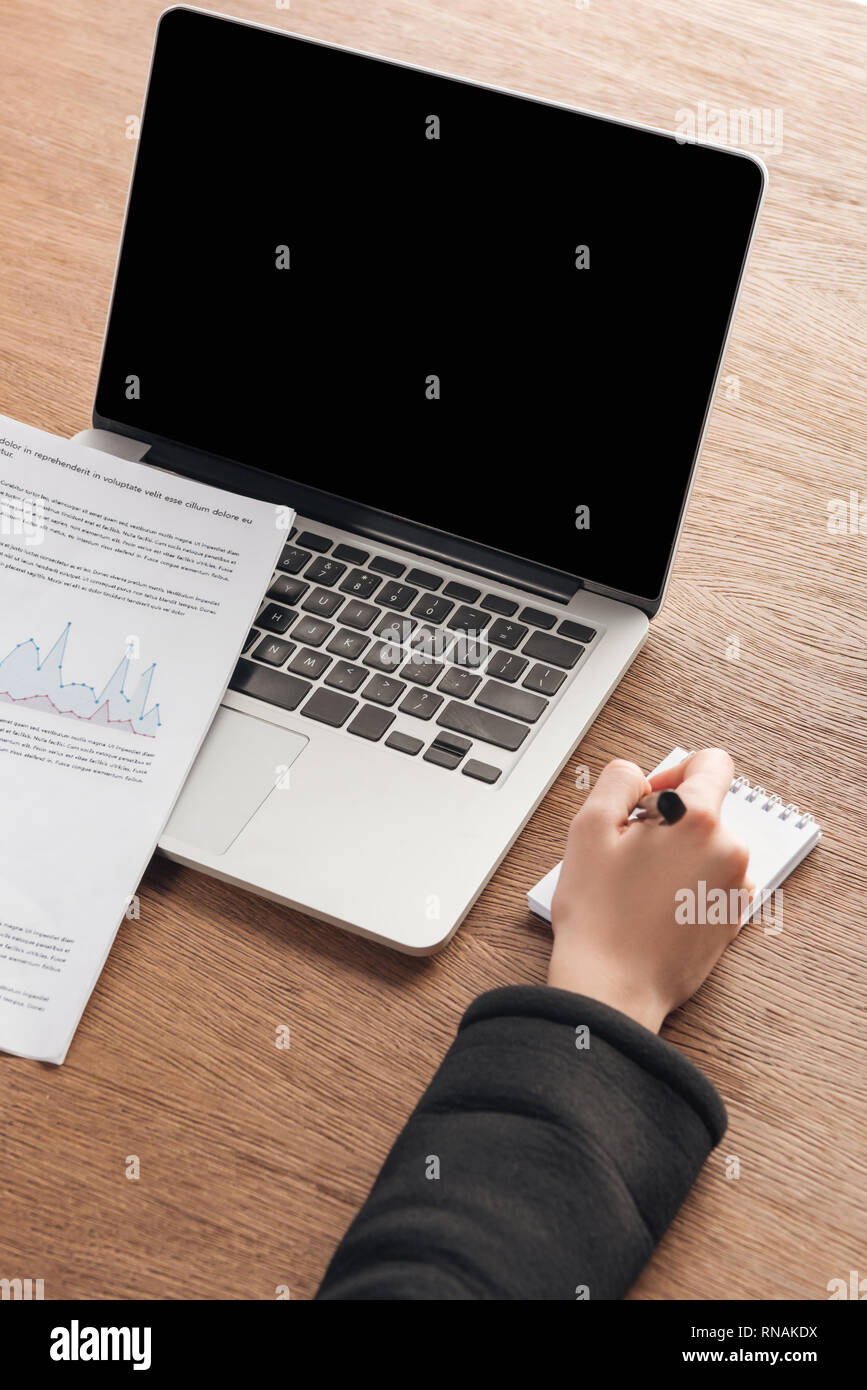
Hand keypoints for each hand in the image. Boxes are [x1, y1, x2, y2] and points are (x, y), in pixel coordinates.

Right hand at [548, 749, 752, 1031]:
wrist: (613, 989)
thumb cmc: (598, 916)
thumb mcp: (588, 828)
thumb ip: (618, 780)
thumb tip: (639, 777)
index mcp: (700, 822)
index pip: (711, 762)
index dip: (673, 771)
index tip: (647, 800)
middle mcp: (730, 852)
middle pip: (703, 811)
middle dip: (665, 823)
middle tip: (626, 855)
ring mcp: (735, 889)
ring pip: (705, 848)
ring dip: (674, 855)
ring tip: (636, 887)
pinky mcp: (731, 920)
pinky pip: (711, 882)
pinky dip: (686, 885)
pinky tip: (653, 908)